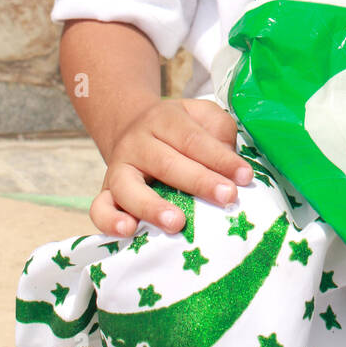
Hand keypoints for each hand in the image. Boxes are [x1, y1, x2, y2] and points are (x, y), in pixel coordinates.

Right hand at [89, 97, 252, 236]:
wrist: (132, 126)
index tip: (245, 177)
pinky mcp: (105, 192)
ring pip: (129, 188)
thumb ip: (218, 129)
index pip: (194, 139)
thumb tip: (228, 161)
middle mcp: (138, 143)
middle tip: (227, 197)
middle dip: (199, 182)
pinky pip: (99, 208)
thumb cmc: (177, 127)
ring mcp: (118, 169)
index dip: (221, 158)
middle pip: (167, 162)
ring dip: (152, 207)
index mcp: (164, 120)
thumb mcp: (200, 114)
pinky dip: (110, 221)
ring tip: (177, 223)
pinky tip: (128, 232)